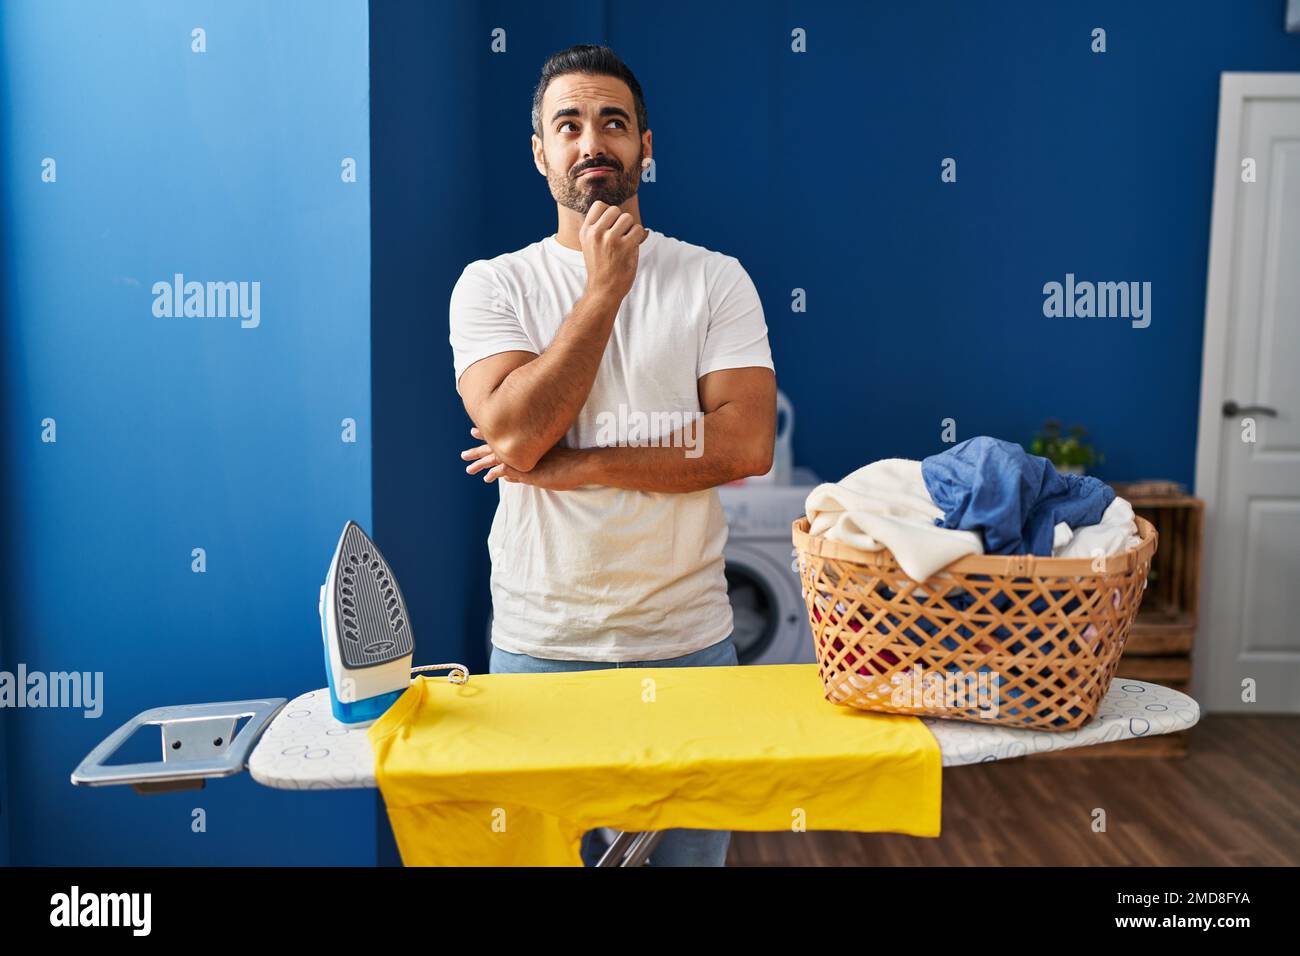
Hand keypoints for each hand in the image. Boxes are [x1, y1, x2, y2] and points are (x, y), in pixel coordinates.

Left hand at [461, 427, 587, 489]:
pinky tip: (487, 478)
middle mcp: (526, 447)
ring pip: (498, 459)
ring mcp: (526, 459)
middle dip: (479, 450)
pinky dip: (495, 473)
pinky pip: (507, 470)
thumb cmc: (572, 462)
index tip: (474, 432)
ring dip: (481, 463)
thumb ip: (532, 464)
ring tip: (468, 469)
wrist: (584, 464)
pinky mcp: (529, 470)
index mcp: (529, 443)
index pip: (504, 436)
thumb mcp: (549, 461)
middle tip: (464, 455)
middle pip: (496, 447)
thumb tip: (515, 473)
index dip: (488, 436)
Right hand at [579, 200, 649, 302]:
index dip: (609, 213)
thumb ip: (599, 227)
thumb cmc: (600, 267)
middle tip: (620, 236)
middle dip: (621, 221)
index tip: (611, 226)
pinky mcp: (624, 246)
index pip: (599, 205)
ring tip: (625, 242)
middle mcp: (596, 233)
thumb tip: (619, 212)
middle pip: (615, 210)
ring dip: (630, 228)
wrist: (603, 290)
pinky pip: (638, 229)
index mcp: (586, 231)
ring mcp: (610, 239)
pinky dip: (638, 237)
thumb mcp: (590, 245)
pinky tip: (632, 247)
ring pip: (627, 218)